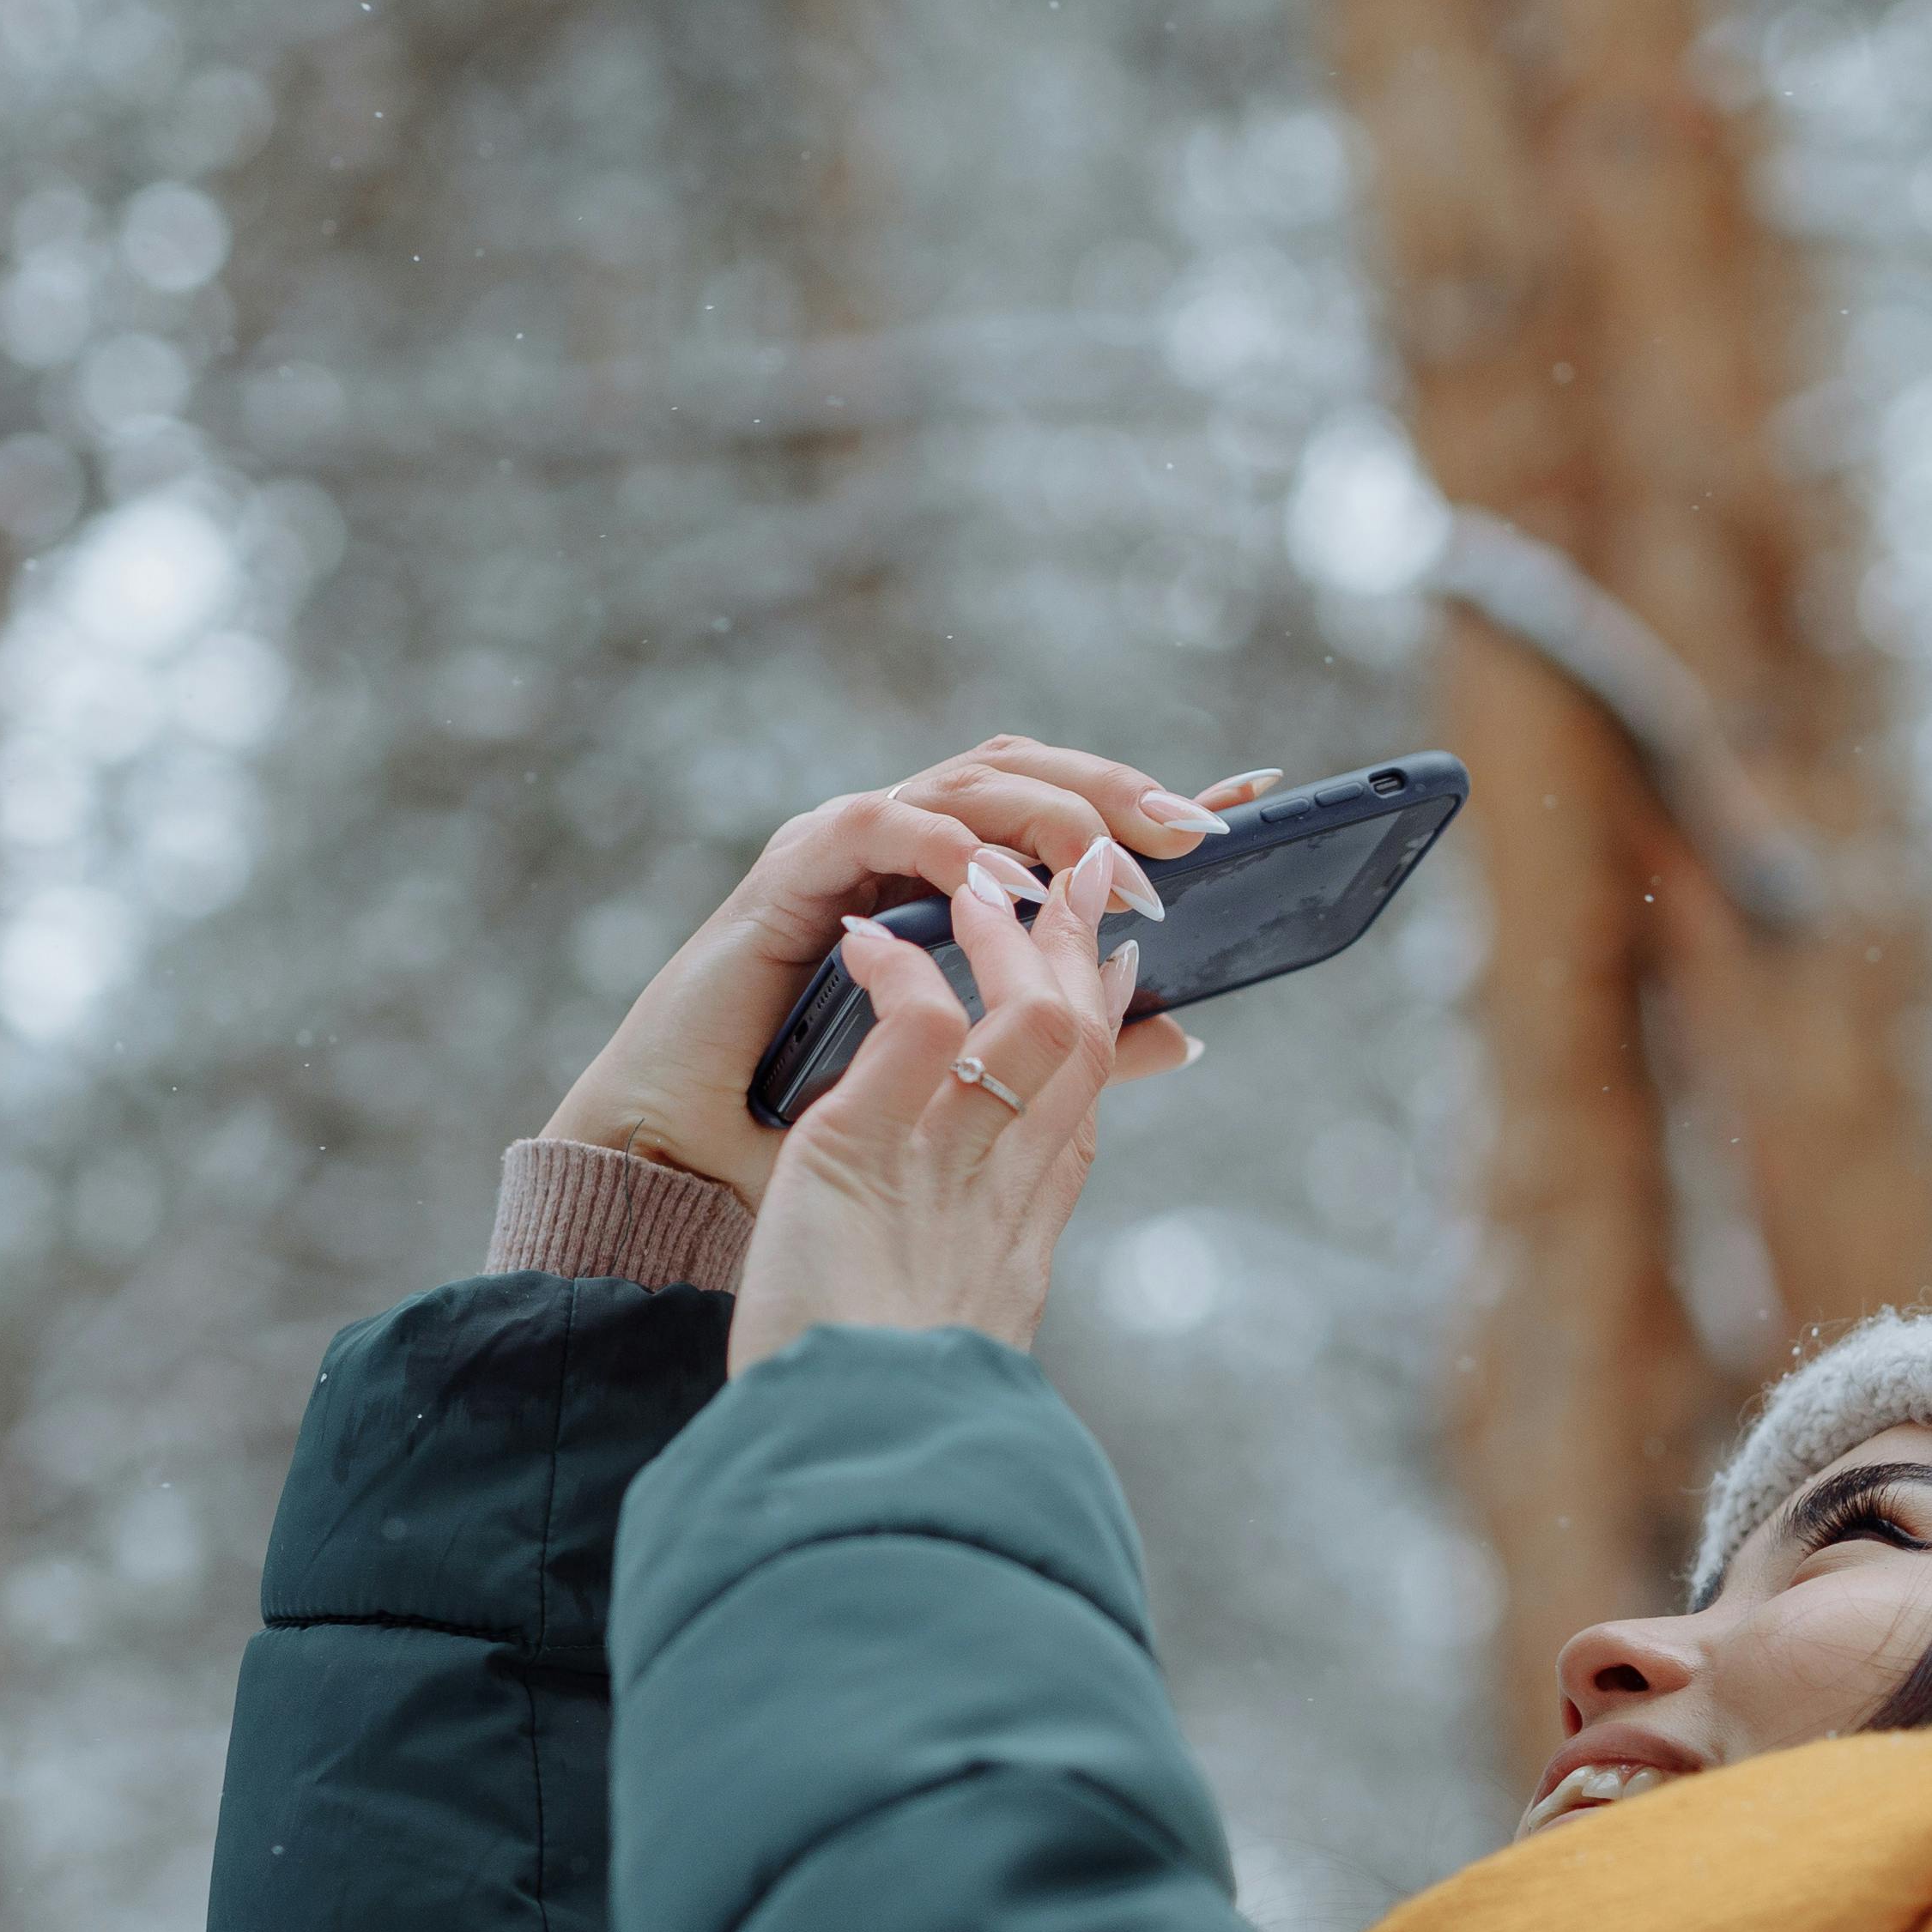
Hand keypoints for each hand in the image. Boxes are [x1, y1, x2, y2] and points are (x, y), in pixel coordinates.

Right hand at [545, 738, 1266, 1204]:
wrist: (688, 1157)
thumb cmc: (817, 1117)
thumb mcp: (975, 1077)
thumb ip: (1070, 1050)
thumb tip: (1183, 1032)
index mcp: (948, 881)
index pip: (1061, 816)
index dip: (1145, 798)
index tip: (1243, 798)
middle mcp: (902, 846)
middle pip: (1027, 774)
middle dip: (1117, 792)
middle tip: (1195, 833)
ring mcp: (847, 847)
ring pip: (966, 781)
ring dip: (1048, 815)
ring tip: (1110, 867)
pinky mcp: (793, 870)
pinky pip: (879, 824)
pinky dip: (945, 842)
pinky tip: (999, 881)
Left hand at [728, 838, 1143, 1377]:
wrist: (849, 1469)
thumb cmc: (871, 1414)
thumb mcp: (941, 1333)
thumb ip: (971, 1276)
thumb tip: (987, 1282)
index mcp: (1018, 1236)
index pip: (1082, 1104)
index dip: (1104, 1026)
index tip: (1111, 962)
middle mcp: (1002, 1197)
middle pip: (1076, 1047)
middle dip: (1080, 951)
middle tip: (1078, 873)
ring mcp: (943, 1171)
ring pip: (1024, 1025)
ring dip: (1004, 943)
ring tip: (975, 885)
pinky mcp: (865, 1155)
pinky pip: (918, 1032)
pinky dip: (903, 973)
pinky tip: (868, 941)